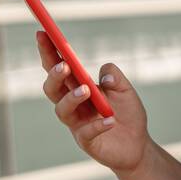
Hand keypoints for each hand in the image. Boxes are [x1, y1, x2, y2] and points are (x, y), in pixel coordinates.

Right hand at [34, 30, 150, 173]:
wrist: (138, 146)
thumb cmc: (128, 115)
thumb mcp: (126, 90)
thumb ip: (115, 77)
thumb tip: (104, 72)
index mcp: (77, 87)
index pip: (58, 67)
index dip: (48, 51)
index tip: (42, 33)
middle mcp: (72, 105)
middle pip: (52, 88)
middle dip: (54, 75)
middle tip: (64, 66)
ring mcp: (77, 124)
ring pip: (62, 110)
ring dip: (72, 98)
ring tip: (87, 90)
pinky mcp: (87, 142)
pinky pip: (86, 133)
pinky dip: (97, 125)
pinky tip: (109, 120)